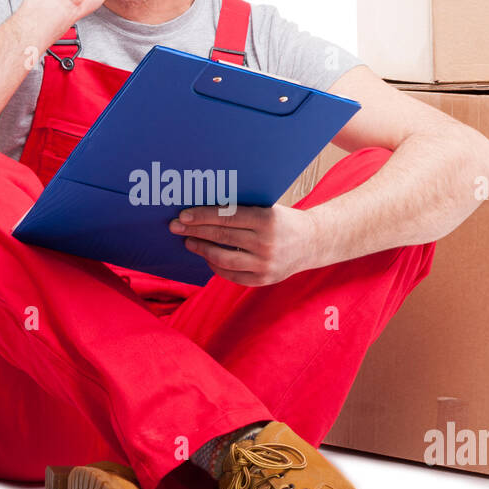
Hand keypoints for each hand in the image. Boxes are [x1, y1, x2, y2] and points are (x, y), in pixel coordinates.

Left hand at [168, 204, 326, 285]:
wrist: (312, 242)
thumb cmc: (282, 220)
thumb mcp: (267, 208)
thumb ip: (240, 209)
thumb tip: (202, 208)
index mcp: (266, 220)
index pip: (226, 217)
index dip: (201, 216)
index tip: (182, 215)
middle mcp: (266, 244)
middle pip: (220, 237)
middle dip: (194, 232)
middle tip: (175, 227)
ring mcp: (265, 264)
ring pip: (222, 259)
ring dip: (201, 249)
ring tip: (189, 242)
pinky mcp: (263, 280)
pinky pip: (231, 275)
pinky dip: (215, 266)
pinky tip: (207, 256)